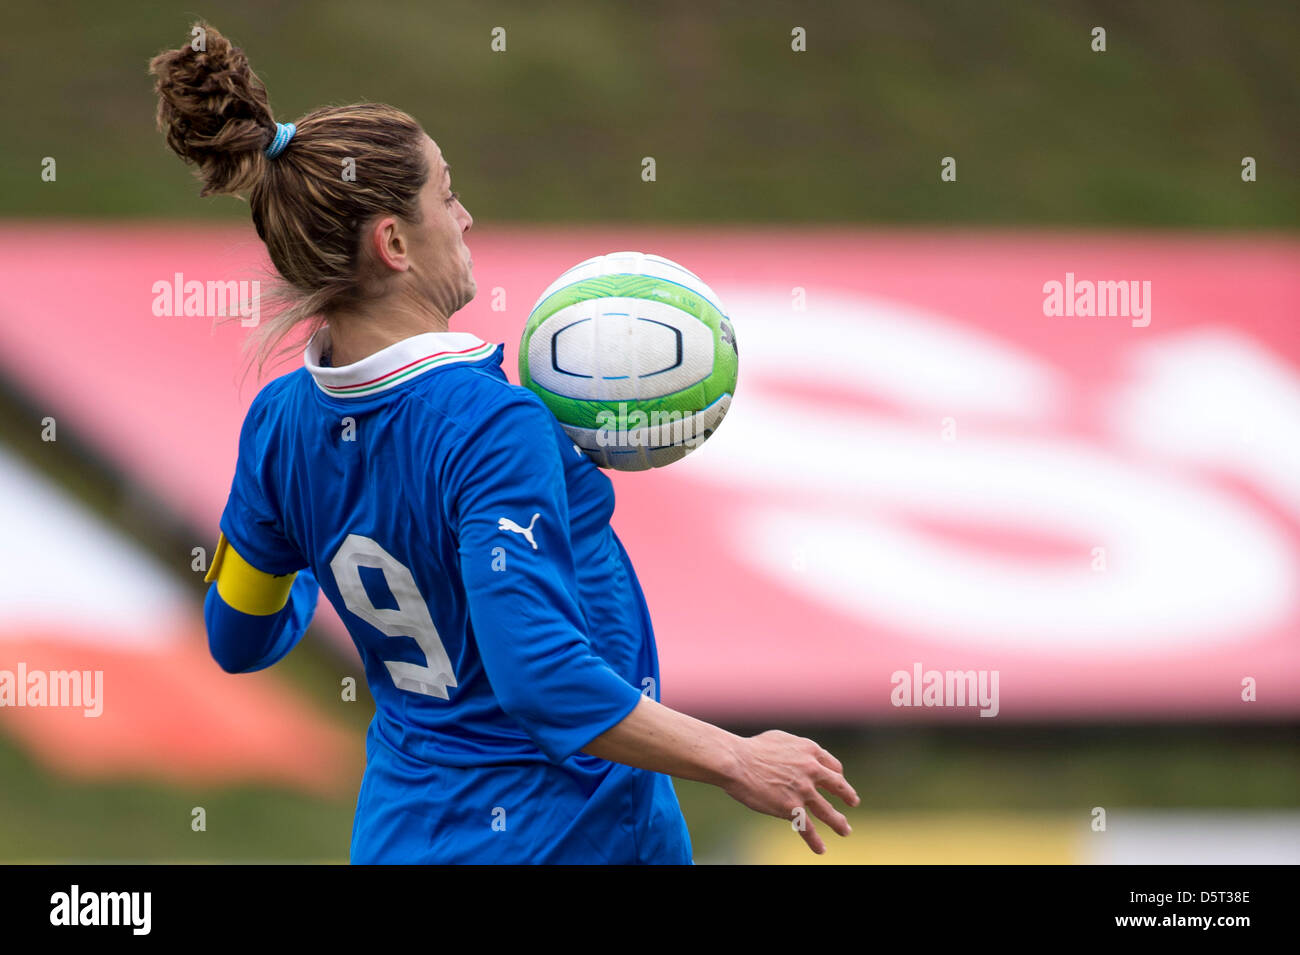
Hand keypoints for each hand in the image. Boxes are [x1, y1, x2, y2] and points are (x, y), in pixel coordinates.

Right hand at [721, 730, 859, 853]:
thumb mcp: (781, 739)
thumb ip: (796, 748)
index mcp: (810, 750)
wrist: (736, 762)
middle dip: (847, 795)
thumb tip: (799, 756)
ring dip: (838, 822)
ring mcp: (803, 790)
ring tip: (846, 830)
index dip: (836, 775)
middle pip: (837, 786)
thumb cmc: (752, 749)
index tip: (836, 781)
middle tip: (853, 802)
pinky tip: (820, 849)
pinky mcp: (791, 807)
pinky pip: (807, 828)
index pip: (832, 766)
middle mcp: (811, 770)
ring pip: (827, 811)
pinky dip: (815, 841)